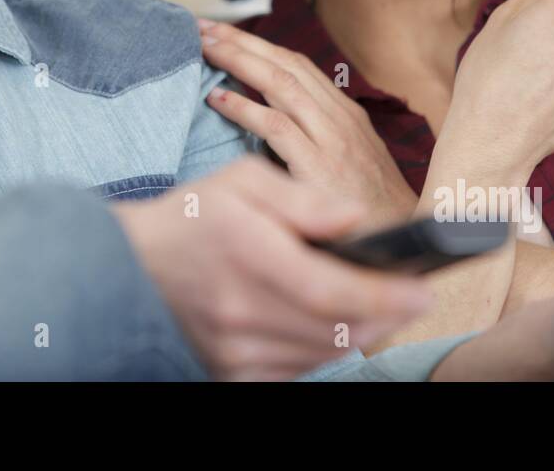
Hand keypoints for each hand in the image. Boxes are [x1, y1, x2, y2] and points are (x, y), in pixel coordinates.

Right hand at [111, 156, 432, 380]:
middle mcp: (238, 309)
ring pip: (321, 353)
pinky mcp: (229, 372)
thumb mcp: (243, 181)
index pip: (330, 291)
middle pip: (336, 330)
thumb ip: (302, 196)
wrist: (131, 265)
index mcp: (246, 252)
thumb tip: (356, 218)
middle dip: (385, 315)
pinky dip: (322, 350)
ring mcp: (232, 349)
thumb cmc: (196, 216)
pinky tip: (329, 324)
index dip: (385, 296)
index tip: (423, 290)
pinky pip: (296, 371)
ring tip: (376, 306)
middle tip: (412, 297)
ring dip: (357, 333)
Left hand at [197, 19, 417, 229]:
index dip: (260, 45)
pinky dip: (244, 109)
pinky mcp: (320, 167)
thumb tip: (267, 119)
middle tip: (204, 27)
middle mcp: (340, 118)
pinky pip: (276, 127)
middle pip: (286, 64)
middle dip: (243, 41)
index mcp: (345, 114)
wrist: (404, 244)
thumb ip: (314, 139)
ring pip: (280, 84)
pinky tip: (217, 99)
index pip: (297, 65)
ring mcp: (332, 140)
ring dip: (239, 60)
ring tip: (205, 48)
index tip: (225, 33)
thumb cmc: (370, 212)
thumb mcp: (347, 164)